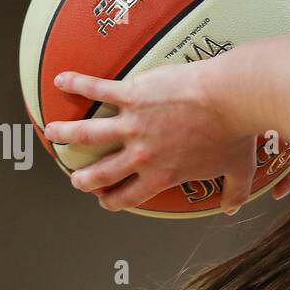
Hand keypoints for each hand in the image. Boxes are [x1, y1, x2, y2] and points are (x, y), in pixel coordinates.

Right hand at [42, 62, 257, 213]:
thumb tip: (232, 207)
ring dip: (66, 134)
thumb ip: (233, 193)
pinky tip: (60, 81)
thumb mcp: (238, 171)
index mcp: (163, 174)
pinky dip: (76, 84)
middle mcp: (142, 154)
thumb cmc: (235, 134)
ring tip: (52, 133)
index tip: (105, 199)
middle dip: (83, 179)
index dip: (113, 201)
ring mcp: (134, 124)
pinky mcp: (133, 94)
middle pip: (101, 173)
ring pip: (88, 134)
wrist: (230, 99)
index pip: (129, 196)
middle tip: (75, 178)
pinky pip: (98, 89)